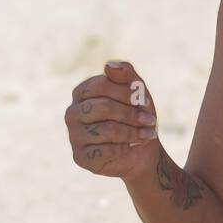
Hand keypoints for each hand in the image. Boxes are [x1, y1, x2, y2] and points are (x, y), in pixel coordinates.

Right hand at [65, 60, 159, 181]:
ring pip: (107, 130)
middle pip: (103, 107)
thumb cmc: (135, 116)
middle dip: (131, 114)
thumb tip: (109, 65)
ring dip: (133, 132)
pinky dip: (125, 148)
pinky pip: (105, 151)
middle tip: (150, 120)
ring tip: (146, 134)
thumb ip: (125, 74)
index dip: (127, 93)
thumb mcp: (136, 92)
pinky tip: (131, 147)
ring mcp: (73, 136)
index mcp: (82, 92)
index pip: (101, 85)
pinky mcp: (80, 157)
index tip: (144, 101)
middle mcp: (72, 112)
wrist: (141, 150)